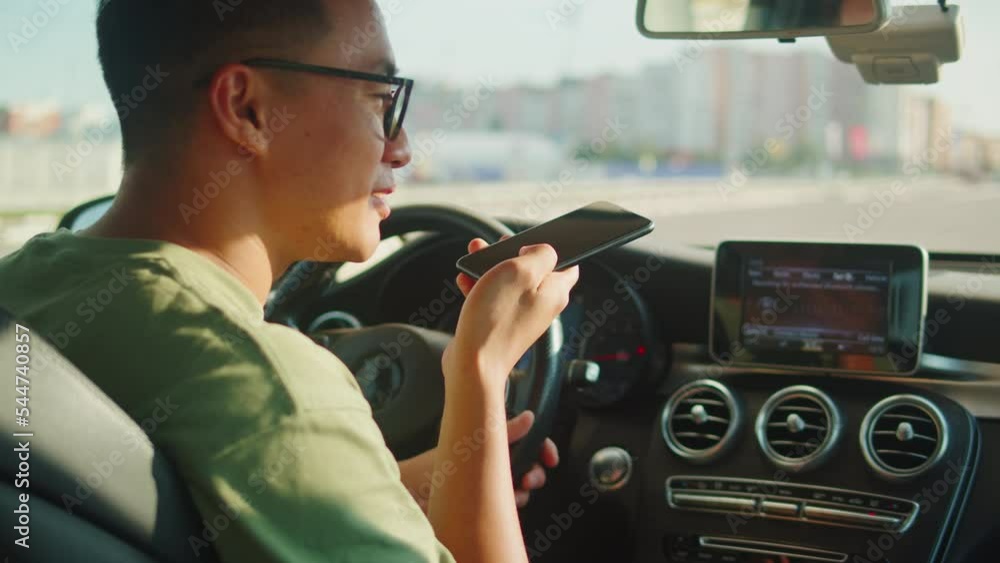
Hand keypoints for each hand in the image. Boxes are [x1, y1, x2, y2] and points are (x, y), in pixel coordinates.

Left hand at [398, 410, 557, 510]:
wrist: (410, 490)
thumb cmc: (432, 462)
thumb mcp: (471, 439)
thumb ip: (504, 428)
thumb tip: (529, 417)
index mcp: (490, 440)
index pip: (527, 440)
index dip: (542, 447)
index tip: (550, 458)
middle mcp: (493, 459)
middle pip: (528, 464)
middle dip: (535, 472)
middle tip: (528, 479)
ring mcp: (489, 481)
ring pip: (521, 485)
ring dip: (523, 490)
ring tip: (514, 492)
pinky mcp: (485, 501)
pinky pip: (509, 503)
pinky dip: (512, 503)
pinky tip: (504, 502)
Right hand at [443, 237, 578, 390]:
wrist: (473, 363)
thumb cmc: (496, 318)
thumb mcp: (522, 271)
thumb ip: (540, 254)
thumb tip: (542, 250)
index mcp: (555, 292)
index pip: (568, 264)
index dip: (549, 248)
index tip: (528, 241)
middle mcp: (542, 305)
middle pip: (532, 270)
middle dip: (510, 254)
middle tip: (493, 246)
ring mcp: (520, 317)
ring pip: (509, 283)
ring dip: (490, 267)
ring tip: (473, 256)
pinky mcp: (500, 326)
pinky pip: (493, 299)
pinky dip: (479, 286)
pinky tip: (464, 280)